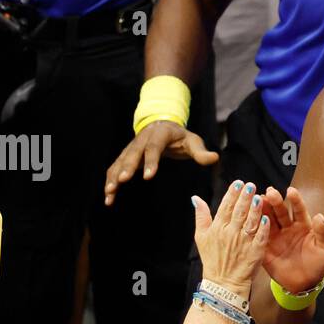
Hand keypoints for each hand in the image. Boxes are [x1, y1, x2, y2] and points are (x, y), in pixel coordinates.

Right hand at [104, 120, 218, 205]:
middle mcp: (142, 139)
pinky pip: (115, 168)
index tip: (149, 176)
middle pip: (132, 153)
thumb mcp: (193, 142)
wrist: (163, 125)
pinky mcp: (126, 157)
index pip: (154, 147)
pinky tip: (108, 197)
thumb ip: (201, 152)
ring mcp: (131, 148)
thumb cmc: (181, 137)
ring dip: (114, 176)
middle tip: (122, 181)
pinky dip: (110, 181)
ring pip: (120, 161)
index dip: (151, 160)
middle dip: (126, 167)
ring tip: (110, 193)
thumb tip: (215, 158)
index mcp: (159, 133)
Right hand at [194, 180, 270, 294]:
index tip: (238, 183)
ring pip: (250, 222)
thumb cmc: (212, 259)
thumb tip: (196, 198)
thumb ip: (201, 216)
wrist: (223, 283)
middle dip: (245, 197)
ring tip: (259, 197)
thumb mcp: (201, 237)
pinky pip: (260, 237)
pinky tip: (267, 218)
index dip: (232, 194)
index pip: (225, 207)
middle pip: (239, 212)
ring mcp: (243, 243)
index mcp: (218, 228)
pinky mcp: (255, 252)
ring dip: (255, 209)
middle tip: (251, 185)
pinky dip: (263, 228)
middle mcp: (230, 234)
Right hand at [260, 184, 323, 292]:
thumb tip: (320, 216)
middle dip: (275, 202)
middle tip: (269, 193)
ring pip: (268, 221)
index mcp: (303, 225)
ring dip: (262, 212)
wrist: (306, 284)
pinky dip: (254, 230)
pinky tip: (249, 221)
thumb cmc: (319, 264)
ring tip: (256, 202)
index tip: (291, 191)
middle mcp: (288, 228)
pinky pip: (259, 238)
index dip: (295, 200)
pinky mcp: (266, 249)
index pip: (299, 209)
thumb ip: (323, 233)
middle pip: (280, 212)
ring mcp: (275, 237)